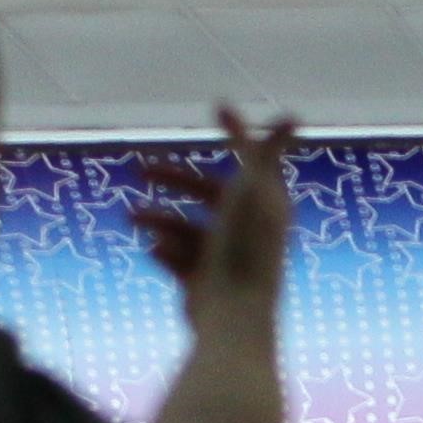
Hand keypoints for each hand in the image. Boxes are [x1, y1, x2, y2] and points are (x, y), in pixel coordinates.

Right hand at [129, 105, 299, 319]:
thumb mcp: (255, 190)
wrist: (232, 313)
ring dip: (156, 219)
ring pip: (184, 228)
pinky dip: (164, 253)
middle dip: (172, 179)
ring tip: (130, 217)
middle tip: (139, 169)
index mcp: (263, 206)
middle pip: (205, 193)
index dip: (236, 133)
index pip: (249, 160)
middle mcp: (245, 230)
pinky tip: (155, 252)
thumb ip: (266, 149)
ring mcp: (224, 257)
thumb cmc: (245, 246)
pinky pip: (176, 260)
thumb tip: (292, 114)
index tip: (217, 109)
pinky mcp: (203, 284)